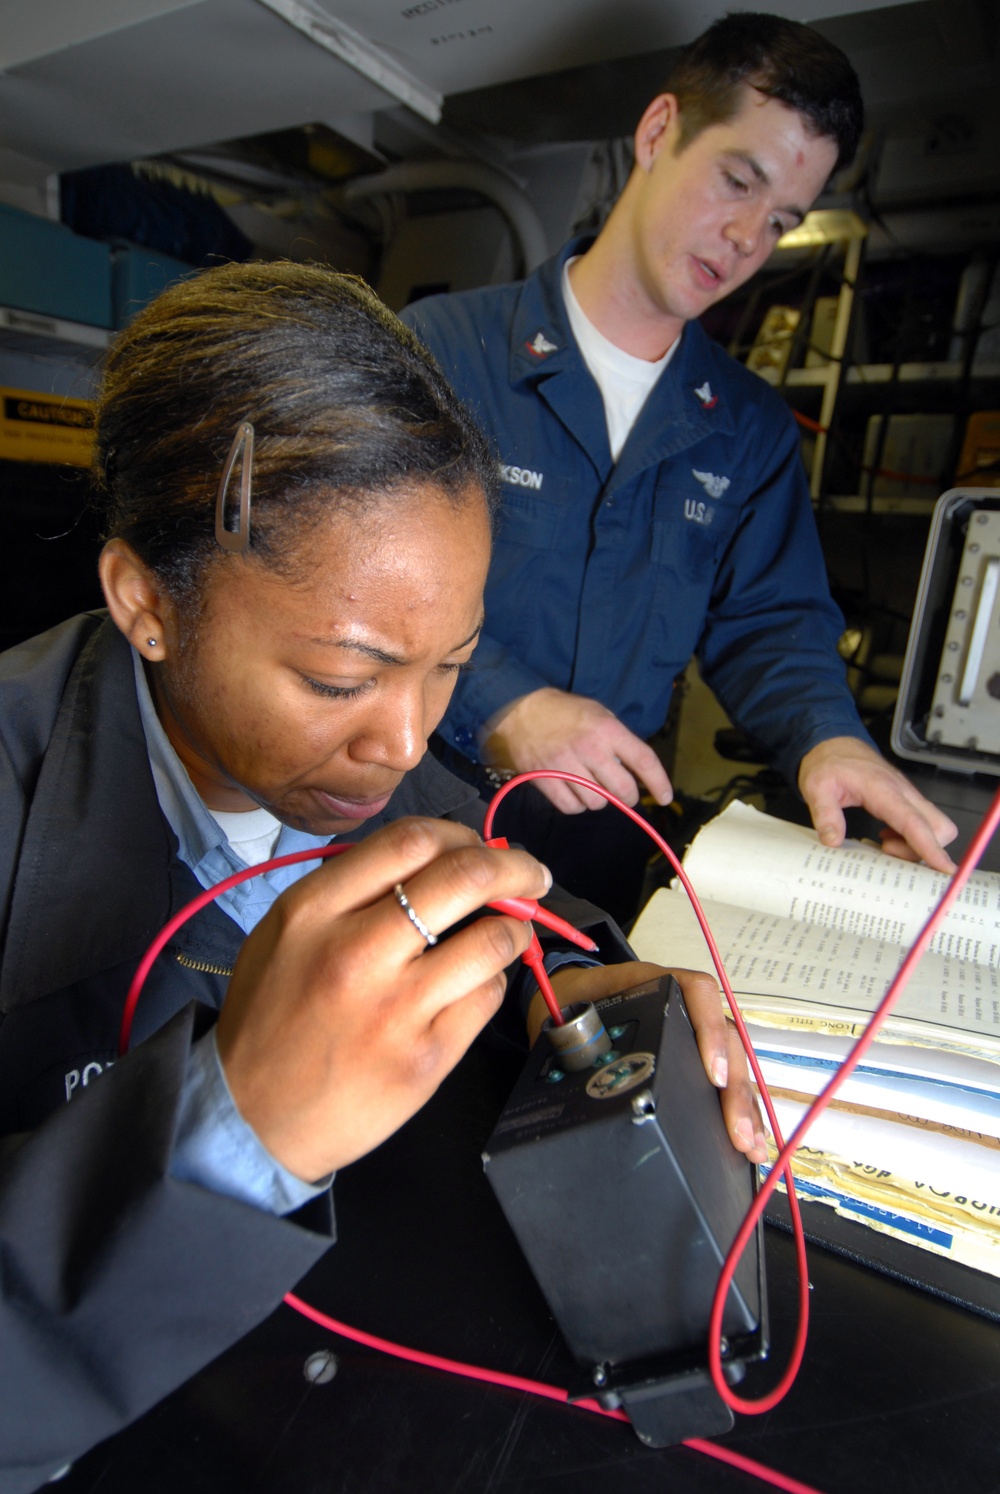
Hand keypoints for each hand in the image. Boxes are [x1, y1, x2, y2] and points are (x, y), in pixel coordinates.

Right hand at [216, 817, 550, 1180]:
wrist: (250, 1119)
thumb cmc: (269, 1020)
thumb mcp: (284, 933)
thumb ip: (350, 890)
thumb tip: (439, 860)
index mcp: (314, 911)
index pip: (411, 841)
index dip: (462, 834)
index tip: (478, 845)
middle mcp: (356, 951)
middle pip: (465, 877)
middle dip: (515, 868)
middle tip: (531, 875)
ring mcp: (395, 1008)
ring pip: (493, 938)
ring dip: (515, 927)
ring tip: (510, 931)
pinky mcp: (427, 1057)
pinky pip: (487, 996)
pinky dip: (493, 980)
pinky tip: (476, 982)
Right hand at [483, 687, 672, 812]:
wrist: (520, 709)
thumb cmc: (565, 712)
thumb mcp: (599, 715)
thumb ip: (619, 743)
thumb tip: (635, 773)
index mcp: (607, 730)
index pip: (643, 760)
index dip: (658, 782)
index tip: (665, 797)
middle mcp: (590, 749)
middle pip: (622, 790)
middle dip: (626, 797)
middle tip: (621, 793)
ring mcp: (566, 766)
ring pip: (596, 803)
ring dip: (597, 800)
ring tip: (588, 784)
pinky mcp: (545, 780)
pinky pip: (571, 808)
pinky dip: (575, 805)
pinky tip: (572, 790)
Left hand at [533, 962, 767, 1162]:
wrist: (564, 997)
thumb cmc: (567, 1002)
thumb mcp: (567, 1014)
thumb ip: (576, 1035)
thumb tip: (583, 1075)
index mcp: (649, 982)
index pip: (696, 991)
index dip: (710, 1031)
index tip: (712, 1075)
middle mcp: (679, 1003)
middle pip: (723, 1035)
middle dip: (734, 1087)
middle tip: (738, 1130)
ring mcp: (690, 1027)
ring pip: (730, 1059)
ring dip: (743, 1102)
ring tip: (751, 1144)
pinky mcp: (690, 1052)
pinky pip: (722, 1074)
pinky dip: (737, 1105)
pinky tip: (748, 1137)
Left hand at [798, 736, 957, 873]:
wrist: (834, 745)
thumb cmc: (830, 763)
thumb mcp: (816, 788)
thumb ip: (826, 815)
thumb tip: (833, 841)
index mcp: (883, 788)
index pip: (915, 822)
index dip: (931, 847)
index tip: (944, 868)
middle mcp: (903, 792)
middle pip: (940, 827)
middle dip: (926, 850)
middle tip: (890, 852)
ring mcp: (907, 797)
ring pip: (934, 828)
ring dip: (916, 845)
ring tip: (884, 845)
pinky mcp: (906, 801)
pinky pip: (922, 826)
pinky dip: (911, 839)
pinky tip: (887, 838)